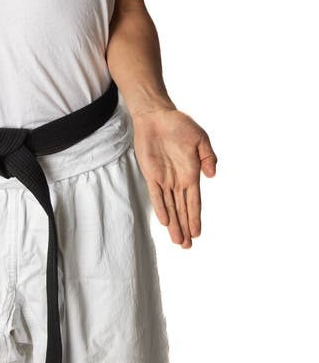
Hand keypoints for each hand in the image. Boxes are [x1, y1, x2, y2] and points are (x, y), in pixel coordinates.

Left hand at [132, 108, 216, 248]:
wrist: (156, 115)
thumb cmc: (179, 124)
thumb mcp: (200, 138)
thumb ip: (208, 156)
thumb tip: (212, 175)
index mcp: (191, 173)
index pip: (194, 201)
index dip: (195, 218)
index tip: (198, 234)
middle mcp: (178, 179)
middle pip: (182, 209)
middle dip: (184, 227)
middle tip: (186, 247)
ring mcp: (164, 178)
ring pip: (170, 206)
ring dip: (174, 224)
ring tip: (177, 241)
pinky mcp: (150, 173)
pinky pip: (155, 194)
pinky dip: (160, 207)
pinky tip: (164, 221)